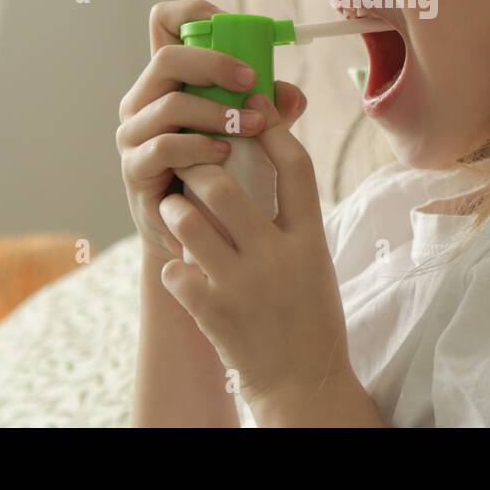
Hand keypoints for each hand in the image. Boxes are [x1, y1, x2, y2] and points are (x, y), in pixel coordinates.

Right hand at [116, 0, 307, 260]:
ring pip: (169, 104)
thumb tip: (292, 96)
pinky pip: (165, 148)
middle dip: (216, 64)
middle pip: (167, 57)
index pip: (164, 22)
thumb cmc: (224, 171)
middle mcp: (143, 99)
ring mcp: (134, 134)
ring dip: (218, 112)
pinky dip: (200, 147)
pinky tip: (225, 155)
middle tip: (254, 82)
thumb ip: (270, 110)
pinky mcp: (135, 169)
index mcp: (169, 79)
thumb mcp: (250, 133)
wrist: (199, 234)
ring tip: (252, 127)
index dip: (194, 12)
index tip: (232, 25)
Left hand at [158, 91, 356, 416]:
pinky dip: (174, 266)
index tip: (252, 106)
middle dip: (198, 167)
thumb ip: (293, 215)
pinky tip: (181, 268)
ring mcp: (244, 285)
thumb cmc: (309, 315)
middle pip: (226, 187)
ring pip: (190, 222)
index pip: (295, 166)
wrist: (305, 384)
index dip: (273, 129)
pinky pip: (175, 272)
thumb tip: (273, 156)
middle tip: (189, 163)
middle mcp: (279, 256)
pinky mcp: (215, 314)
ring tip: (174, 207)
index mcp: (311, 238)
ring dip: (175, 209)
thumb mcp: (315, 260)